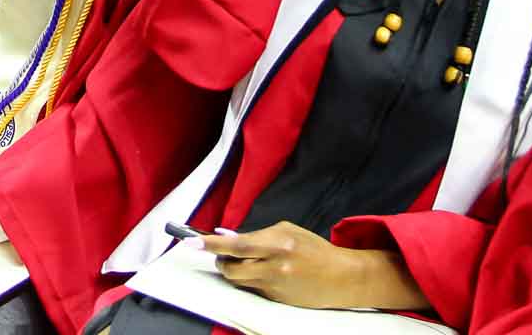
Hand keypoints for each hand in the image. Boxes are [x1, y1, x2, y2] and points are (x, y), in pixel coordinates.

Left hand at [202, 221, 384, 309]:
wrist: (341, 278)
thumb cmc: (314, 250)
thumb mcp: (289, 232)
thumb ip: (260, 235)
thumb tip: (229, 238)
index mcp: (279, 243)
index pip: (237, 244)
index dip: (212, 244)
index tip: (191, 242)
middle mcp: (274, 265)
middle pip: (231, 268)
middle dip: (221, 261)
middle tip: (222, 254)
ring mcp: (274, 285)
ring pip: (238, 280)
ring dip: (233, 271)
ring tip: (243, 263)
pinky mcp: (275, 300)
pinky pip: (251, 289)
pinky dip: (250, 280)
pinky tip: (263, 273)